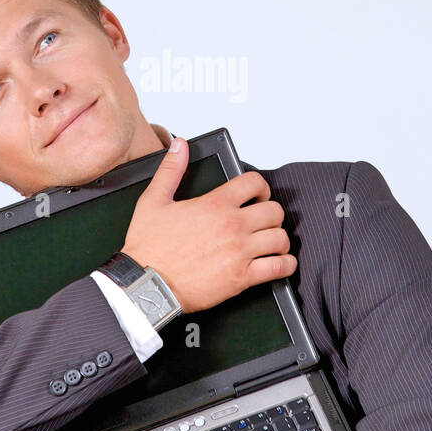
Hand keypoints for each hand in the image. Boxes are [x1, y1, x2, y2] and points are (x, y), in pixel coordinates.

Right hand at [122, 136, 296, 312]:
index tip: (257, 195)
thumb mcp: (153, 200)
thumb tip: (179, 146)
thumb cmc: (148, 247)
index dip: (260, 186)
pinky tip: (278, 263)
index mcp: (215, 204)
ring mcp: (240, 251)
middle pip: (274, 210)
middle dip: (271, 213)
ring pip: (281, 238)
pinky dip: (285, 265)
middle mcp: (232, 225)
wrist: (146, 284)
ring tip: (271, 243)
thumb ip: (171, 169)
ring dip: (279, 239)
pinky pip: (279, 268)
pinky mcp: (242, 277)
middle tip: (263, 220)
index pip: (255, 182)